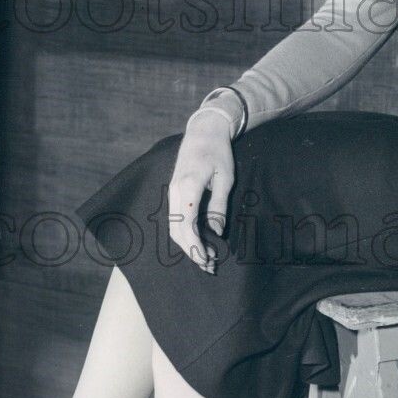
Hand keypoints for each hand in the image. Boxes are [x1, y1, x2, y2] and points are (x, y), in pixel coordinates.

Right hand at [167, 110, 235, 273]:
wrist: (203, 132)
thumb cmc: (218, 152)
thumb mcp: (225, 178)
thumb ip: (219, 206)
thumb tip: (216, 232)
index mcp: (189, 186)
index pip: (187, 224)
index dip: (196, 245)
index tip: (207, 258)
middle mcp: (175, 191)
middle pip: (177, 229)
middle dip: (191, 250)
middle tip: (209, 265)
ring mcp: (172, 191)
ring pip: (173, 226)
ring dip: (187, 244)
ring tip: (205, 256)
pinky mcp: (174, 192)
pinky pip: (175, 218)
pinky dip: (185, 233)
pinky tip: (198, 240)